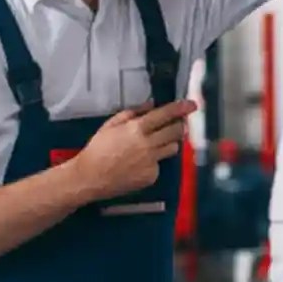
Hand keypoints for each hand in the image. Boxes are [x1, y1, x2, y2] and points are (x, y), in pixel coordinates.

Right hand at [72, 99, 197, 201]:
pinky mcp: (152, 176)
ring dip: (169, 142)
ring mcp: (151, 162)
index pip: (165, 115)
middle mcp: (148, 145)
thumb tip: (151, 105)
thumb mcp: (110, 125)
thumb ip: (132, 113)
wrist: (90, 178)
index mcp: (137, 129)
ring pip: (173, 148)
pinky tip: (139, 163)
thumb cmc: (98, 149)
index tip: (192, 104)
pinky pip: (160, 164)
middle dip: (180, 125)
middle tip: (178, 123)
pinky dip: (154, 161)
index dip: (181, 108)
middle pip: (175, 131)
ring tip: (155, 143)